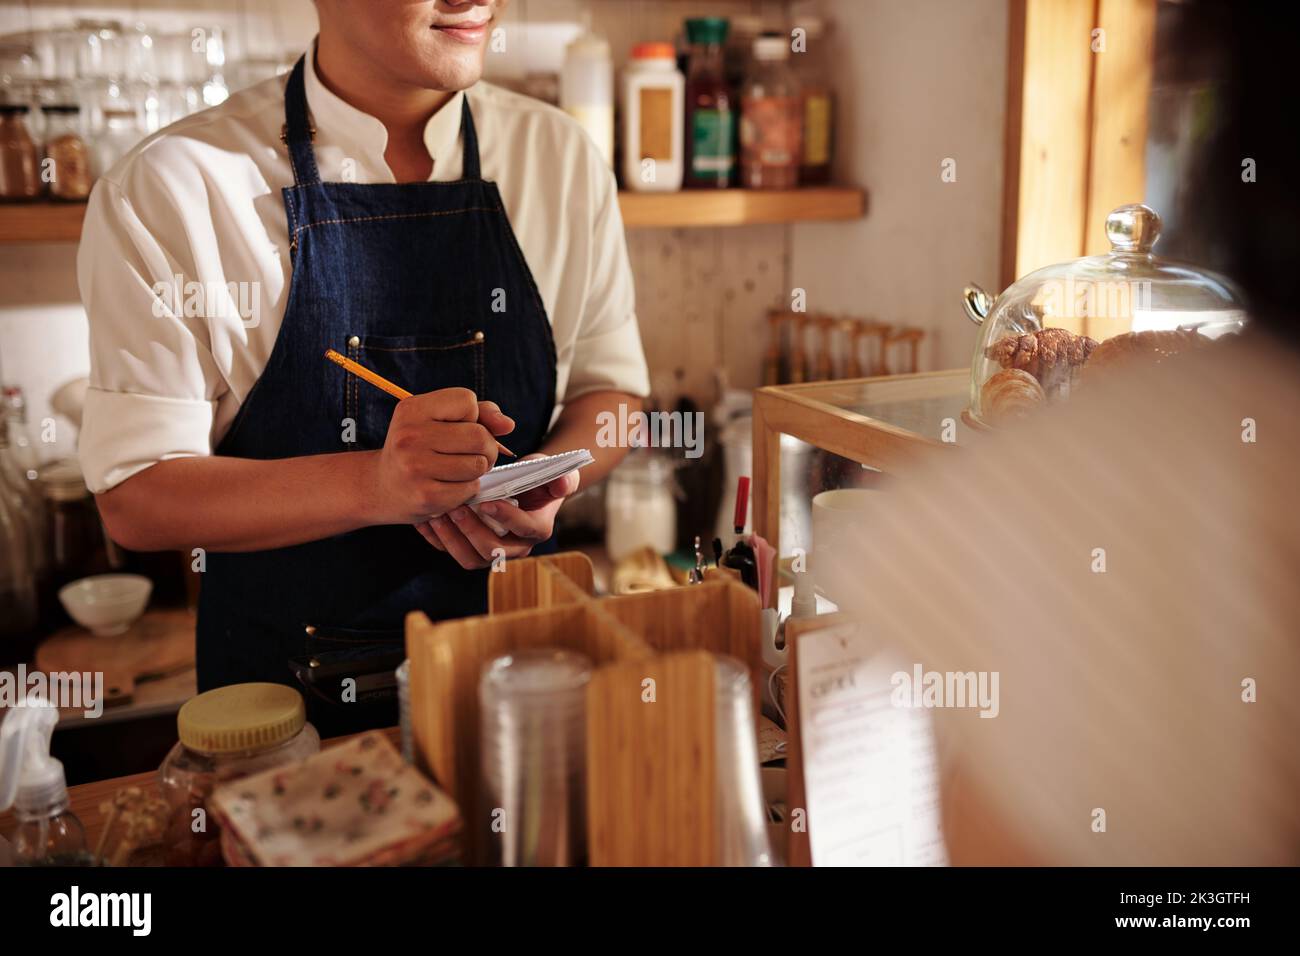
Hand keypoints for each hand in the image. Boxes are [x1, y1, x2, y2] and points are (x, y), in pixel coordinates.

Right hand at [366, 388, 515, 523]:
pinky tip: (449, 487)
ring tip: (458, 470)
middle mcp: (409, 435)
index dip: (472, 416)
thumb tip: (509, 425)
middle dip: (486, 447)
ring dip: (477, 470)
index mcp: (412, 409)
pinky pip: (470, 489)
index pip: (467, 401)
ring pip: (478, 464)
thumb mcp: (439, 420)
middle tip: (472, 454)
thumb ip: (479, 414)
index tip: (456, 427)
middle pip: (479, 435)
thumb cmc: (419, 447)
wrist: (381, 486)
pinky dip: (467, 489)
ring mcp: (415, 467)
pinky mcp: (425, 496)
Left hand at [416, 453, 580, 568]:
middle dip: (473, 531)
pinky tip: (424, 520)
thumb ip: (562, 477)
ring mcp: (491, 551)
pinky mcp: (470, 549)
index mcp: (536, 529)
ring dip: (452, 539)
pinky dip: (436, 538)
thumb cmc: (537, 478)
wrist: (522, 487)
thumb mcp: (553, 472)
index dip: (507, 518)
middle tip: (457, 508)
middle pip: (493, 552)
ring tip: (439, 514)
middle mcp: (515, 547)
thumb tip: (563, 485)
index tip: (487, 502)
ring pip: (469, 559)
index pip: (524, 530)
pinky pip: (451, 551)